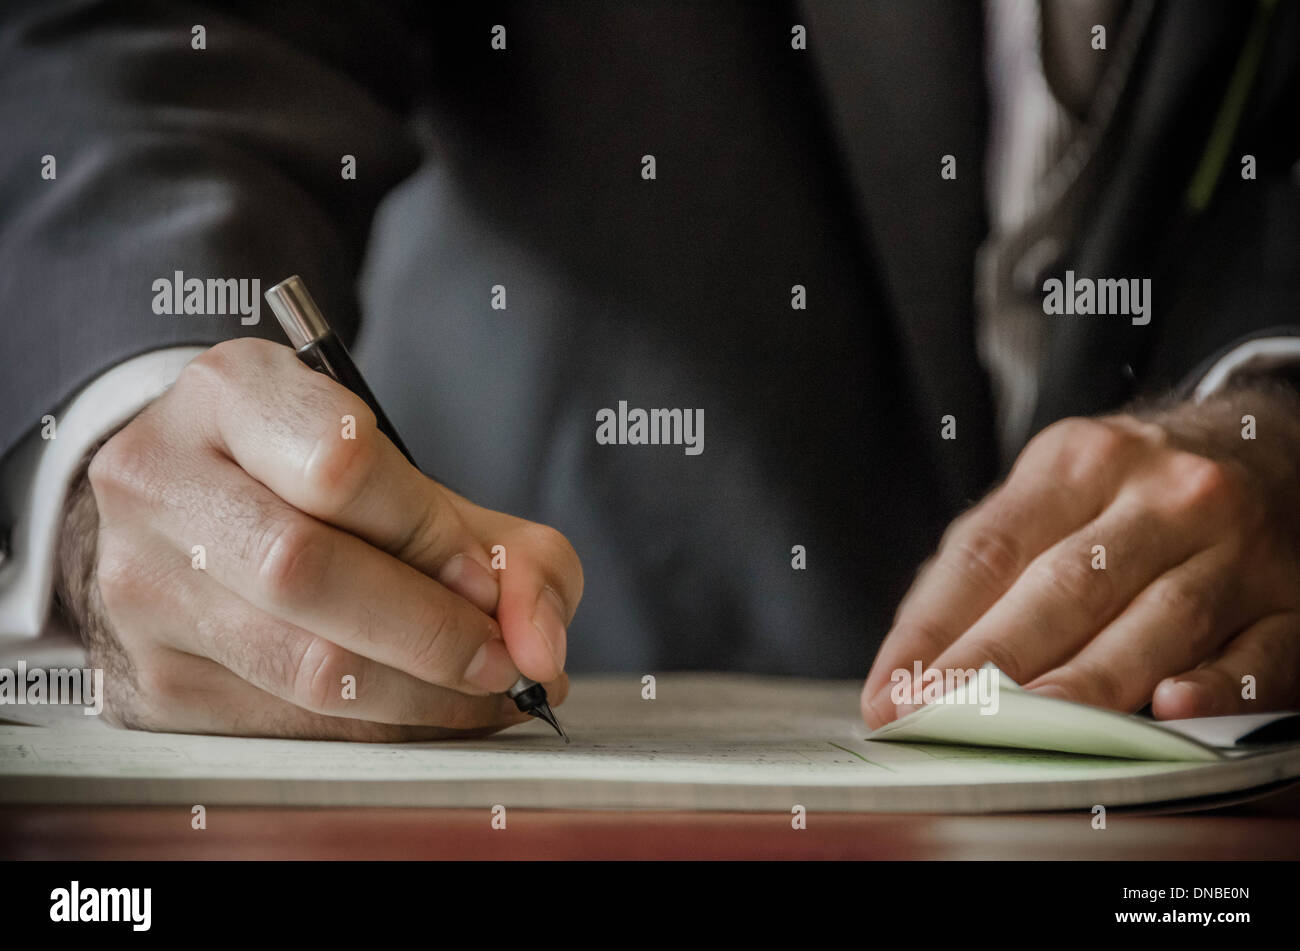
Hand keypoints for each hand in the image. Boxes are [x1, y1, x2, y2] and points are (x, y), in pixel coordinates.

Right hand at [58, 338, 581, 739]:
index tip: (486, 582)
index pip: (338, 466)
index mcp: (229, 393)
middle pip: (304, 570)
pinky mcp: (149, 678)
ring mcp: (138, 584)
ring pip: (300, 664)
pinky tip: (423, 710)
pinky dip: (381, 730)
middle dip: (433, 631)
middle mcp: (159, 481)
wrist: (187, 511)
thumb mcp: (415, 476)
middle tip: (504, 660)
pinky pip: (288, 726)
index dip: (429, 536)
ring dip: (421, 695)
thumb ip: (509, 549)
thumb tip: (540, 648)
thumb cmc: (317, 486)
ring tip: (481, 689)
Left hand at [862, 383, 1299, 726]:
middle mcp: (1160, 494)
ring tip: (1025, 729)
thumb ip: (990, 555)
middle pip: (1066, 586)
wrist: (1268, 442)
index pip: (989, 550)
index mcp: (1079, 461)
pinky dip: (1216, 684)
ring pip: (1158, 621)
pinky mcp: (1294, 599)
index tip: (890, 690)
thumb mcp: (1059, 482)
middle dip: (993, 661)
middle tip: (938, 716)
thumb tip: (909, 656)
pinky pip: (1259, 650)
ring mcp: (1236, 546)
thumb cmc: (1134, 486)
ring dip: (1087, 682)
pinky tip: (1170, 708)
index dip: (931, 627)